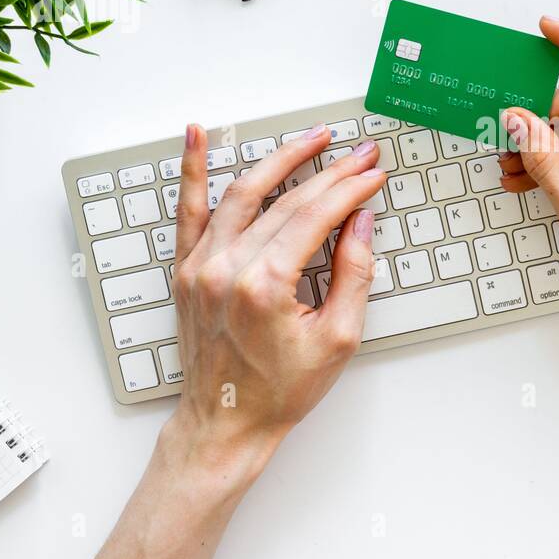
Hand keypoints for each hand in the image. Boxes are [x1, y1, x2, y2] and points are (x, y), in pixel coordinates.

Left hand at [170, 123, 386, 461]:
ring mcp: (200, 266)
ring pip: (242, 193)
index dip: (350, 189)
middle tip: (359, 155)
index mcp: (264, 287)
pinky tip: (195, 136)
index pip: (315, 217)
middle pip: (286, 201)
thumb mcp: (338, 338)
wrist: (226, 423)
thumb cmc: (279, 391)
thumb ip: (354, 274)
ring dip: (279, 158)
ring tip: (311, 137)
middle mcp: (226, 269)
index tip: (373, 174)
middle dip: (329, 172)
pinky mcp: (186, 270)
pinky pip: (187, 210)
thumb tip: (361, 223)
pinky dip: (190, 170)